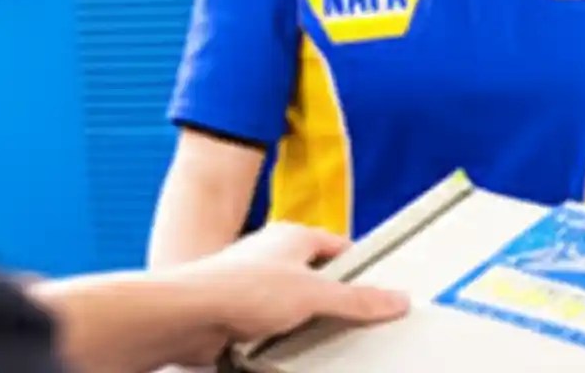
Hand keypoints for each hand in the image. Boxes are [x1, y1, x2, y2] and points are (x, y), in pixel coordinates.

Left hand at [183, 223, 409, 357]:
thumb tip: (393, 299)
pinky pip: (274, 324)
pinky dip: (283, 337)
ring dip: (306, 322)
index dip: (362, 269)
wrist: (190, 315)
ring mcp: (256, 283)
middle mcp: (274, 255)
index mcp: (294, 237)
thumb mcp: (315, 294)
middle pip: (320, 278)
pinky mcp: (241, 311)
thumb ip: (357, 300)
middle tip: (355, 320)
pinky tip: (288, 347)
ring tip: (317, 337)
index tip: (380, 290)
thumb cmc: (241, 288)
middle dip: (335, 301)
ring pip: (296, 304)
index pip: (340, 247)